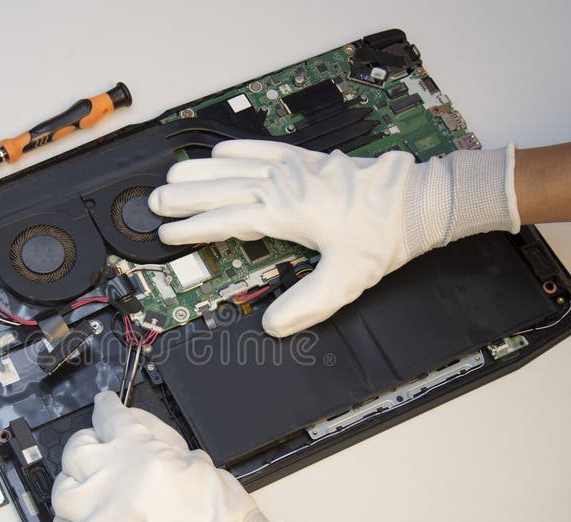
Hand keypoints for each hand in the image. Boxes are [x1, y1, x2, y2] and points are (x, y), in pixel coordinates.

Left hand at [52, 391, 341, 521]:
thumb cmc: (219, 516)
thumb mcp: (195, 458)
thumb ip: (159, 436)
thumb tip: (133, 421)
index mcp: (137, 449)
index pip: (108, 417)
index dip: (104, 409)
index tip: (102, 406)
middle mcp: (110, 477)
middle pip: (76, 451)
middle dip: (85, 447)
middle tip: (96, 453)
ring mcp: (96, 515)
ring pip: (63, 492)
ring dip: (74, 488)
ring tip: (90, 494)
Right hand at [149, 140, 519, 336]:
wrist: (416, 202)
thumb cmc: (383, 236)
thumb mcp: (345, 280)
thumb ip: (307, 305)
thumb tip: (273, 325)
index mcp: (286, 213)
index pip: (226, 220)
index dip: (194, 228)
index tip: (168, 233)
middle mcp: (284, 186)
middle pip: (222, 189)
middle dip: (185, 196)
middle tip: (154, 202)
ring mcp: (295, 169)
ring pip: (237, 167)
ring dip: (202, 171)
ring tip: (173, 175)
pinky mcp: (309, 160)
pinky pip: (266, 149)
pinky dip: (240, 148)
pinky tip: (222, 150)